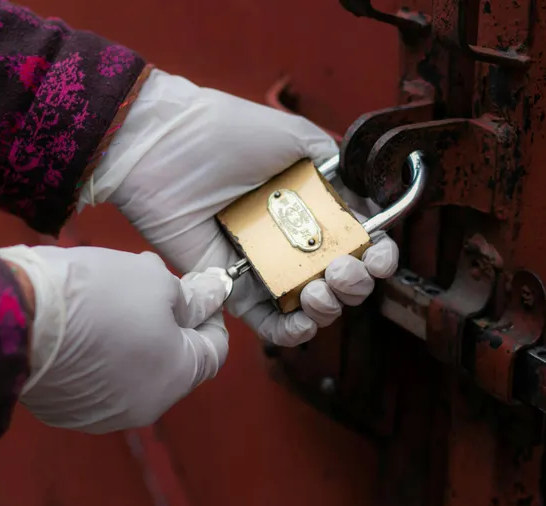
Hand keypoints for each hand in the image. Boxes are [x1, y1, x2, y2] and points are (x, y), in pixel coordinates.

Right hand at [0, 244, 228, 432]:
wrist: (15, 317)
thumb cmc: (99, 295)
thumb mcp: (155, 283)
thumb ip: (192, 297)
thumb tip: (215, 296)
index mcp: (177, 377)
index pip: (214, 348)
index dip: (210, 314)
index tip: (199, 288)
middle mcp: (146, 405)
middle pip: (174, 359)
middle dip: (170, 319)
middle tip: (152, 283)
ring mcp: (104, 412)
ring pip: (136, 366)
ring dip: (137, 333)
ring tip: (113, 296)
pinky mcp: (68, 408)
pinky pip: (101, 376)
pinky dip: (104, 350)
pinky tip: (85, 322)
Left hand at [79, 69, 398, 346]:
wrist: (166, 146)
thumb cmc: (227, 133)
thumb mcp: (294, 137)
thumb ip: (334, 166)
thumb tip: (366, 198)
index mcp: (310, 207)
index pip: (356, 242)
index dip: (377, 255)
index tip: (379, 255)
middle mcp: (291, 240)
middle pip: (340, 280)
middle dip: (355, 284)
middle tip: (342, 269)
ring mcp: (263, 266)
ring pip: (310, 306)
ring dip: (329, 308)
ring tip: (321, 288)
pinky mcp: (233, 288)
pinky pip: (268, 323)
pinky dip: (292, 332)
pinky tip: (302, 320)